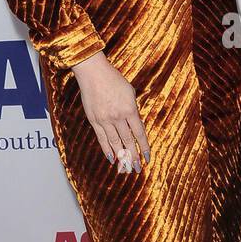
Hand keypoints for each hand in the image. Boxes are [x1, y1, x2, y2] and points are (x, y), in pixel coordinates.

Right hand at [72, 52, 150, 171]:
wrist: (93, 73)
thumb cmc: (114, 79)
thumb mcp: (130, 93)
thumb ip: (133, 109)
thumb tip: (134, 125)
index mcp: (130, 110)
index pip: (139, 133)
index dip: (143, 147)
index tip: (147, 158)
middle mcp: (118, 117)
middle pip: (127, 141)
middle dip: (133, 156)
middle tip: (137, 168)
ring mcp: (104, 120)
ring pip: (115, 143)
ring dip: (121, 157)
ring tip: (125, 168)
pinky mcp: (94, 120)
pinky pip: (101, 138)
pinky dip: (107, 149)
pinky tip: (112, 158)